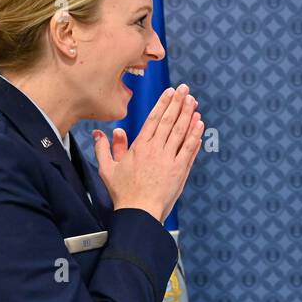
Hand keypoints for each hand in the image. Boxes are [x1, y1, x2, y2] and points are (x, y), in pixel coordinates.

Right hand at [92, 83, 203, 222]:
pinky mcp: (180, 170)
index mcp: (139, 146)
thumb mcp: (107, 169)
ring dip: (188, 115)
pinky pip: (190, 149)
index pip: (153, 119)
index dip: (163, 103)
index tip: (170, 91)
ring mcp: (170, 159)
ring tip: (193, 101)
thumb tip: (101, 133)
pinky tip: (199, 124)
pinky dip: (195, 135)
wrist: (139, 212)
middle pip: (170, 121)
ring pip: (181, 132)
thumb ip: (104, 148)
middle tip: (185, 89)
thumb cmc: (123, 193)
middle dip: (178, 103)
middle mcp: (156, 149)